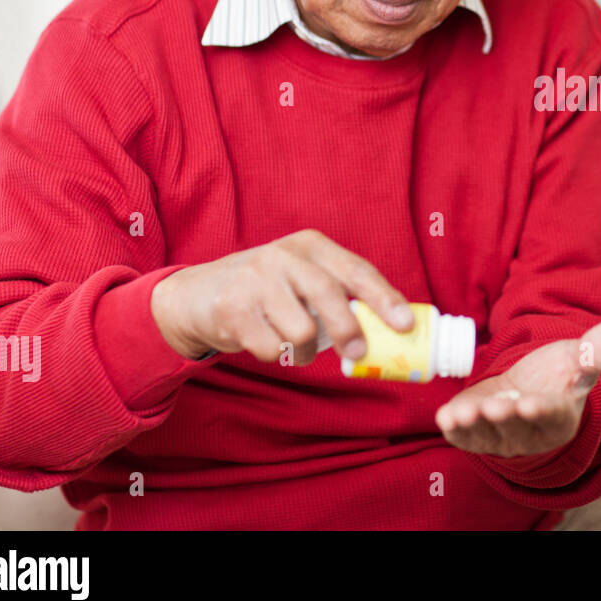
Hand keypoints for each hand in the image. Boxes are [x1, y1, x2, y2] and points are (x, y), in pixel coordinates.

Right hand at [150, 229, 413, 363]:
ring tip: (292, 345)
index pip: (357, 270)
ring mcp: (255, 279)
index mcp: (310, 245)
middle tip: (358, 354)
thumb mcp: (302, 279)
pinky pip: (270, 348)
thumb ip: (338, 295)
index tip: (405, 324)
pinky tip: (262, 340)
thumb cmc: (267, 291)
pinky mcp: (231, 307)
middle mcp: (283, 255)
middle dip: (349, 330)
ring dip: (303, 351)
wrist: (196, 295)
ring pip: (301, 331)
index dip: (384, 298)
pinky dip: (273, 354)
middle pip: (329, 296)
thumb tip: (388, 330)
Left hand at [435, 317, 600, 457]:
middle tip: (495, 407)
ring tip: (463, 412)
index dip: (541, 411)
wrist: (527, 386)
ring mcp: (501, 436)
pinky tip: (446, 416)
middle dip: (504, 419)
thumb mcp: (580, 358)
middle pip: (517, 428)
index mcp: (560, 416)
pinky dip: (455, 428)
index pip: (551, 416)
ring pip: (487, 434)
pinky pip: (465, 436)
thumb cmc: (557, 375)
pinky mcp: (476, 433)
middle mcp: (530, 433)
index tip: (531, 404)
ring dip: (474, 425)